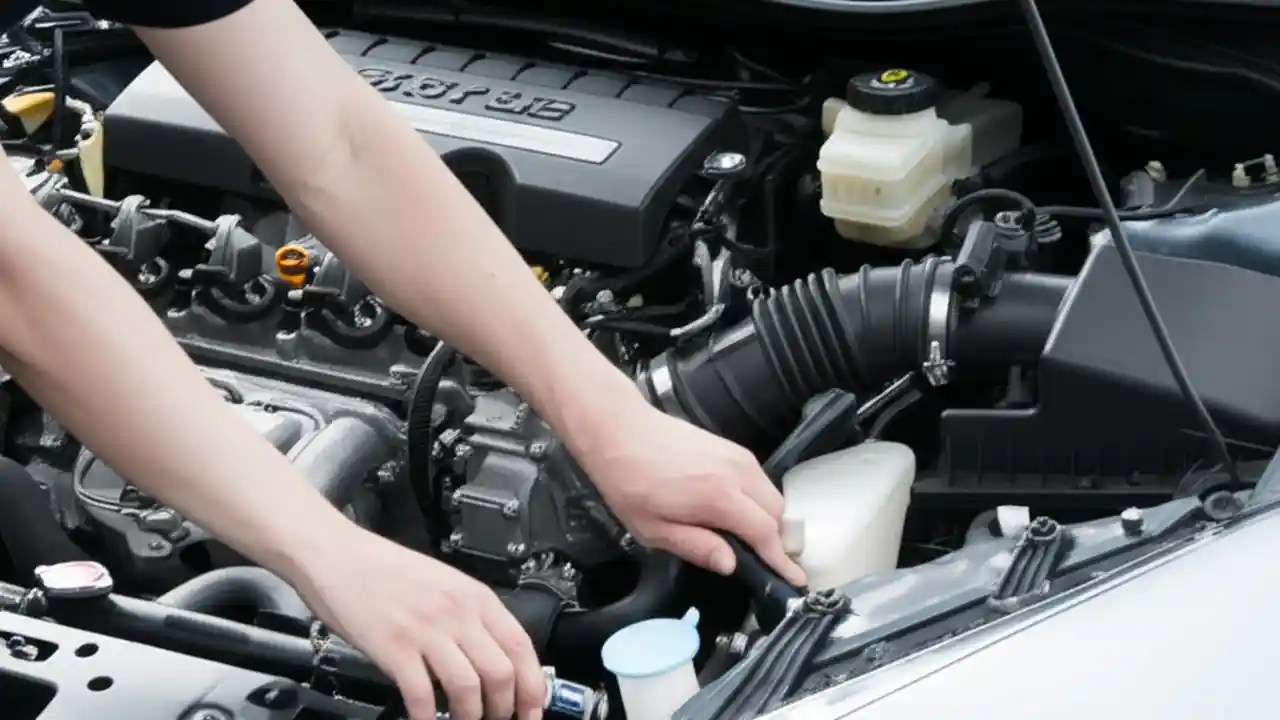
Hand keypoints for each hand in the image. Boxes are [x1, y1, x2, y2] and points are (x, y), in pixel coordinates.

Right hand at [287, 527, 544, 719]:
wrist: (337, 555)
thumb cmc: (387, 570)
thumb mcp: (444, 584)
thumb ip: (471, 618)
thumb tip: (494, 660)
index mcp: (476, 597)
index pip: (521, 648)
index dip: (533, 689)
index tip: (532, 713)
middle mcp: (458, 613)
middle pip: (501, 674)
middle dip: (504, 710)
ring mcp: (426, 631)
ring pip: (468, 689)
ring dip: (470, 717)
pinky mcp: (394, 648)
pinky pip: (422, 696)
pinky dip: (427, 719)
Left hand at [575, 402, 806, 586]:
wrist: (618, 430)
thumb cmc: (629, 482)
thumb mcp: (653, 529)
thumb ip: (697, 547)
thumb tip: (732, 565)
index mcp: (719, 497)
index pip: (766, 533)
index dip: (782, 560)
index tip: (796, 580)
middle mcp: (737, 473)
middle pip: (777, 513)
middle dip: (777, 541)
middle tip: (765, 564)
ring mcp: (737, 455)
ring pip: (772, 494)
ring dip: (769, 519)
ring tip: (749, 540)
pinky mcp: (731, 447)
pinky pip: (759, 479)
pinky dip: (759, 500)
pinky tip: (737, 512)